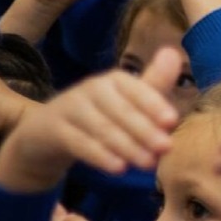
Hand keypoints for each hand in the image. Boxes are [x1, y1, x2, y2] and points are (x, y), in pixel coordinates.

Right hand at [0, 48, 183, 192]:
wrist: (47, 134)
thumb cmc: (100, 115)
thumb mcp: (128, 101)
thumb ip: (154, 83)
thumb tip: (173, 52)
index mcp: (115, 80)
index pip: (135, 88)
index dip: (153, 103)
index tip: (172, 120)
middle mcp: (92, 88)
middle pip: (121, 110)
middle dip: (145, 129)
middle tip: (166, 148)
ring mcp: (70, 108)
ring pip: (102, 128)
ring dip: (128, 146)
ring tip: (148, 163)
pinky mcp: (54, 129)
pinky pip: (79, 143)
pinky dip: (101, 156)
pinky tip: (119, 168)